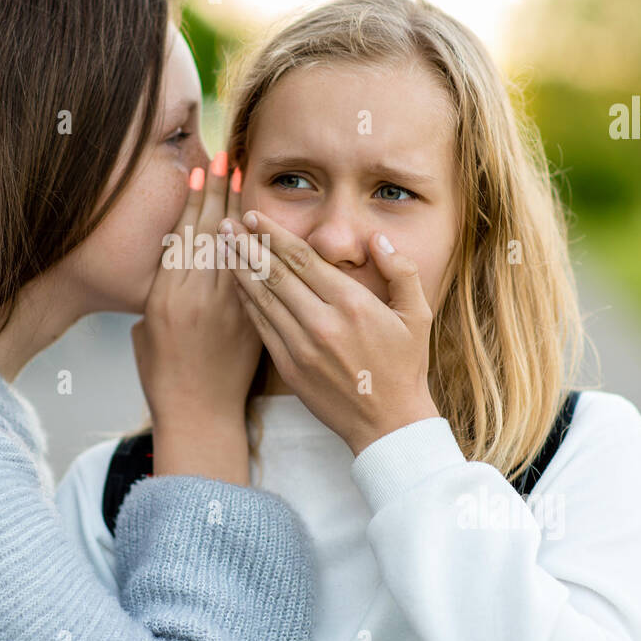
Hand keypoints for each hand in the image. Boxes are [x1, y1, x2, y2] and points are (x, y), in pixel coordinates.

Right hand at [132, 154, 261, 483]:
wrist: (199, 415)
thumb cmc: (164, 376)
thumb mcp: (145, 330)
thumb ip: (160, 294)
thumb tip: (176, 263)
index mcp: (164, 296)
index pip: (182, 235)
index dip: (193, 200)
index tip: (201, 172)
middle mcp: (195, 296)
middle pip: (209, 231)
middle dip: (218, 192)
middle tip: (227, 158)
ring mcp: (226, 308)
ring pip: (235, 247)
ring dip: (240, 211)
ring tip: (245, 180)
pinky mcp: (251, 320)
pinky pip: (256, 275)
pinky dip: (259, 248)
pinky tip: (262, 225)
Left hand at [219, 209, 438, 455]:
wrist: (388, 423)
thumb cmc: (405, 366)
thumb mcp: (418, 315)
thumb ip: (401, 271)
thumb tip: (378, 239)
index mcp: (352, 304)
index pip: (303, 259)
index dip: (274, 234)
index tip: (254, 216)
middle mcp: (322, 323)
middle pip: (276, 274)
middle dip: (248, 244)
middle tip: (228, 223)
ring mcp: (302, 347)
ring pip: (262, 298)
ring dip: (240, 269)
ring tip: (222, 246)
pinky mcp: (289, 367)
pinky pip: (261, 327)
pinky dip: (246, 302)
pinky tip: (235, 284)